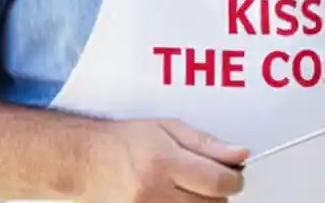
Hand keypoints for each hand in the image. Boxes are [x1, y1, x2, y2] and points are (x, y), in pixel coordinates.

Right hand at [83, 118, 248, 202]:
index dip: (235, 178)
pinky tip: (178, 199)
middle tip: (208, 179)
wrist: (85, 160)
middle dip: (218, 193)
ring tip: (189, 190)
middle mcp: (155, 192)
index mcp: (164, 163)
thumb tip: (240, 154)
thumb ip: (207, 143)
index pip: (218, 182)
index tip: (234, 173)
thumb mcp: (168, 129)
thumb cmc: (124, 141)